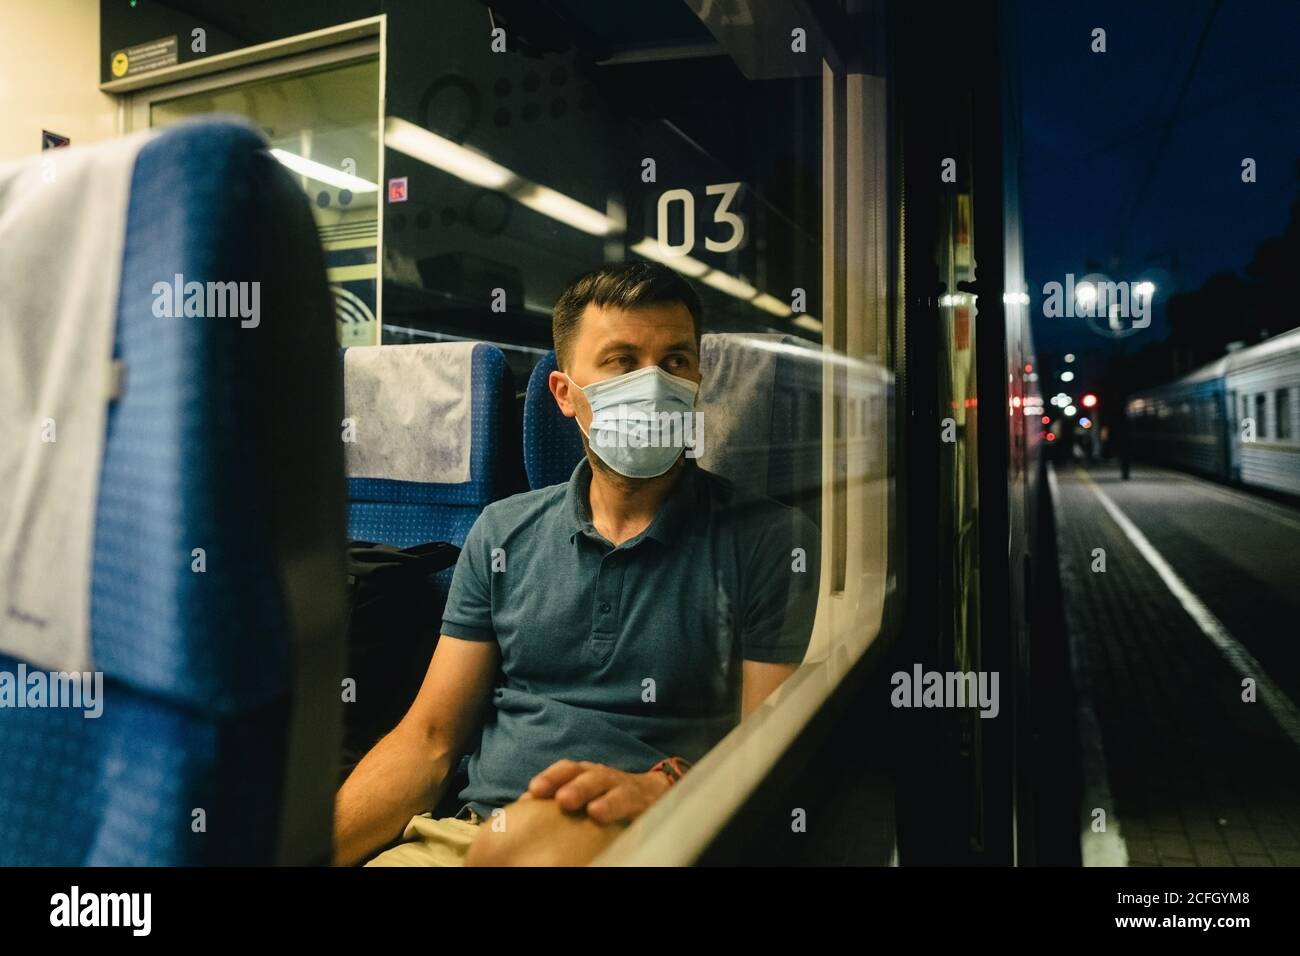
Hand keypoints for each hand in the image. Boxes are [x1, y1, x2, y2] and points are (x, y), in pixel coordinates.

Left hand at [526, 759, 671, 824]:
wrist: (653, 794)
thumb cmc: (607, 798)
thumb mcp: (584, 797)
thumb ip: (556, 800)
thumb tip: (521, 810)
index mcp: (584, 774)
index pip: (566, 770)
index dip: (550, 777)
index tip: (533, 792)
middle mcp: (602, 776)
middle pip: (584, 774)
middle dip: (571, 784)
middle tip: (558, 798)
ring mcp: (622, 786)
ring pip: (607, 784)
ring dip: (594, 793)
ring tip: (590, 810)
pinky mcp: (640, 800)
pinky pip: (629, 801)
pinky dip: (617, 806)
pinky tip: (605, 814)